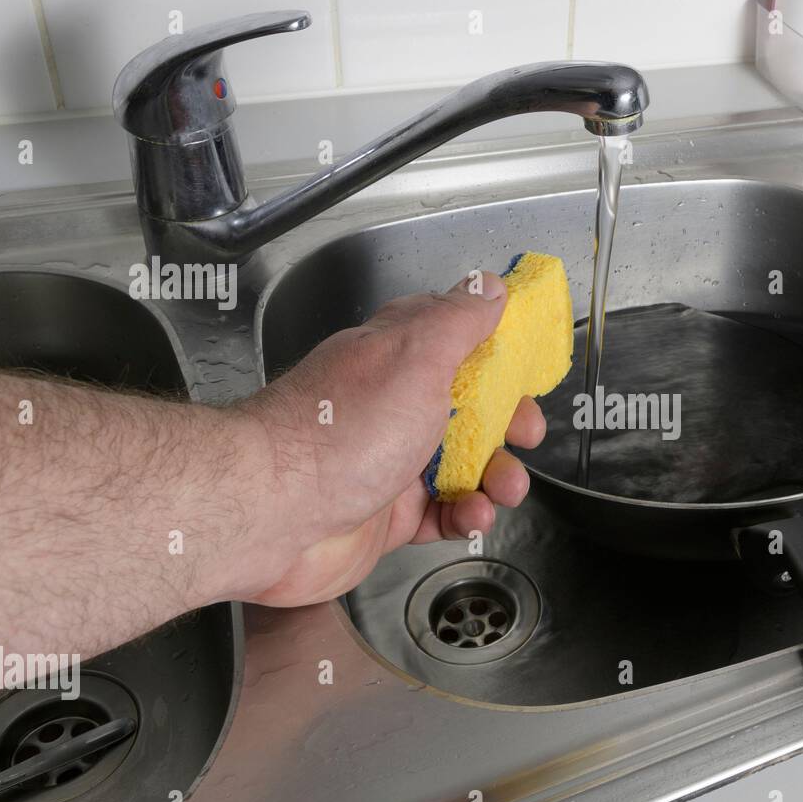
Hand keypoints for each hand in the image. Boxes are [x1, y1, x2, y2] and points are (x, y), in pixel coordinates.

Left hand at [228, 270, 545, 606]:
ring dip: (497, 476)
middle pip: (468, 408)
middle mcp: (390, 407)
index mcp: (397, 359)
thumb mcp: (416, 355)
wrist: (273, 512)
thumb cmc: (335, 432)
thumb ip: (458, 320)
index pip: (455, 340)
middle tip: (525, 432)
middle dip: (507, 422)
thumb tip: (487, 285)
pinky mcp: (385, 515)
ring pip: (462, 466)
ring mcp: (387, 463)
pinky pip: (442, 514)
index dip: (498, 351)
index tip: (529, 365)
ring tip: (505, 487)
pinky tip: (474, 515)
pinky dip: (466, 516)